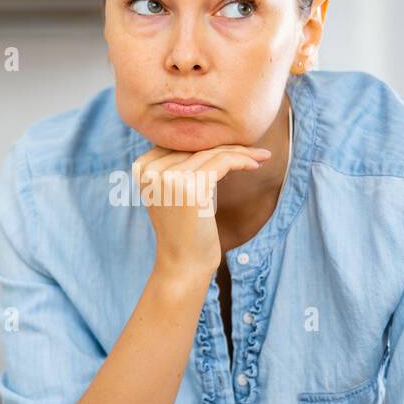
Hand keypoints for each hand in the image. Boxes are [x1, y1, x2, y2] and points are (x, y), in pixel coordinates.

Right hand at [132, 144, 270, 279]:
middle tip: (256, 149)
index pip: (180, 143)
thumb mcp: (171, 193)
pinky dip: (243, 160)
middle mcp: (151, 170)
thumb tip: (204, 138)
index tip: (233, 145)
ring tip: (262, 156)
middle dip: (229, 145)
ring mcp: (170, 178)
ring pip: (212, 152)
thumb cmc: (183, 230)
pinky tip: (256, 164)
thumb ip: (175, 166)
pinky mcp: (191, 187)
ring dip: (242, 152)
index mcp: (141, 168)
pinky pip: (223, 162)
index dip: (208, 141)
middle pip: (196, 146)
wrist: (183, 265)